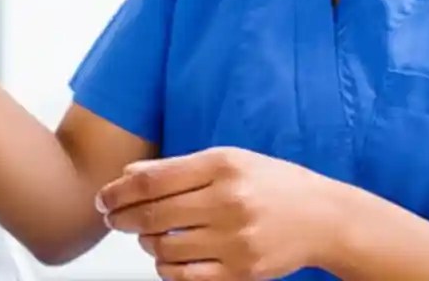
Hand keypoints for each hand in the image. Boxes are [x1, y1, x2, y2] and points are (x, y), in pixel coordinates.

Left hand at [96, 148, 345, 280]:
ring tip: (147, 236)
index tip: (104, 198)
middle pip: (152, 215)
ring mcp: (235, 240)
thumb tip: (130, 174)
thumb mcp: (228, 160)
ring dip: (145, 243)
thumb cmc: (273, 184)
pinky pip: (185, 276)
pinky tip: (167, 257)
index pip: (152, 181)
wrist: (324, 218)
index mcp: (222, 166)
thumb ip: (177, 167)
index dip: (118, 191)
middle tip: (112, 218)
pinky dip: (166, 268)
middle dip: (121, 219)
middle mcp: (228, 201)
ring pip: (164, 249)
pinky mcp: (241, 272)